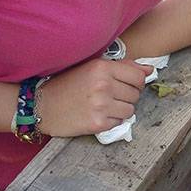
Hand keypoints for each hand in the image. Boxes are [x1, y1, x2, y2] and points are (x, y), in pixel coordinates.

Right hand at [38, 59, 153, 136]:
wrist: (41, 106)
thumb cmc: (66, 85)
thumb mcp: (91, 68)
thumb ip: (123, 67)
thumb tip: (149, 70)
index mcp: (102, 67)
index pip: (138, 77)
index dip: (135, 82)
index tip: (125, 85)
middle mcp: (103, 85)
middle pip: (135, 94)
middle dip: (126, 96)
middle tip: (109, 96)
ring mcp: (101, 105)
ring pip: (130, 110)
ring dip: (120, 110)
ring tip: (103, 106)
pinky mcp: (98, 123)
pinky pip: (119, 123)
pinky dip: (111, 121)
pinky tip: (97, 115)